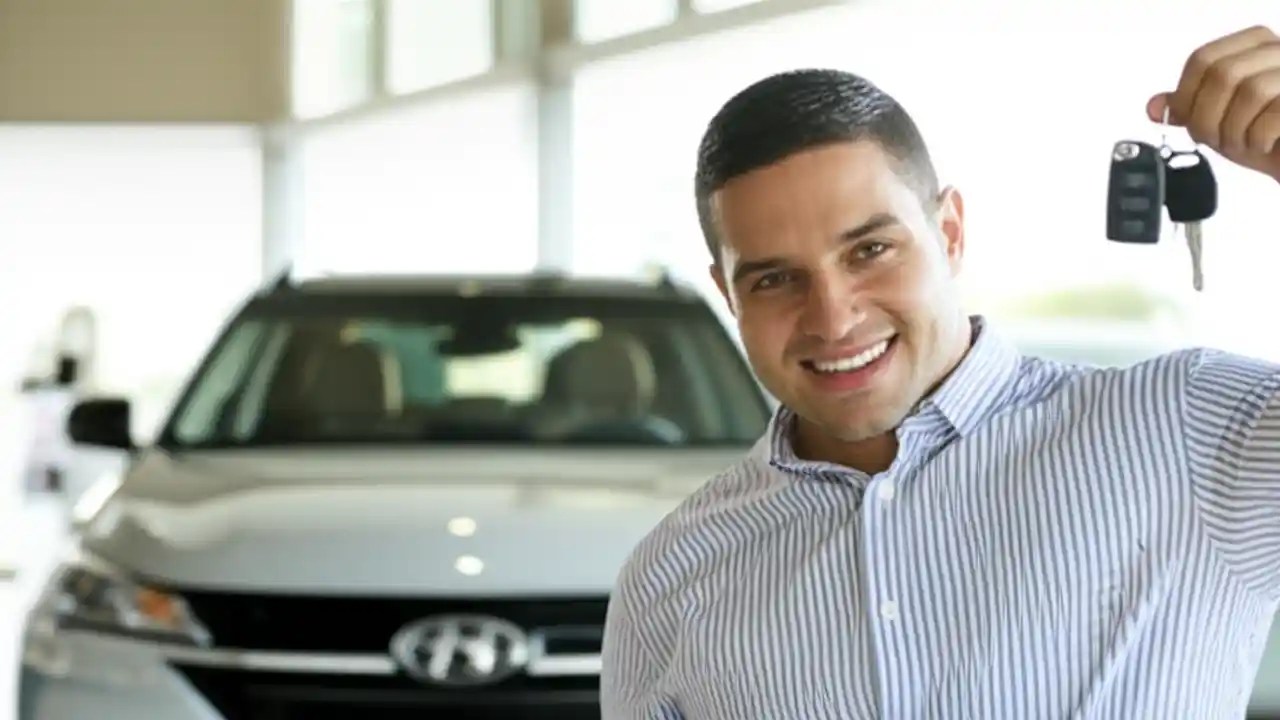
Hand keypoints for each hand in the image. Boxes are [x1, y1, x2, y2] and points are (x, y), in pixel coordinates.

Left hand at [1147, 25, 1279, 182]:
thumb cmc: (1263, 134)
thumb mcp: (1218, 120)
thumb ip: (1189, 109)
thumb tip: (1154, 107)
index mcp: (1252, 46)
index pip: (1202, 59)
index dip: (1185, 97)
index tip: (1188, 120)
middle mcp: (1278, 51)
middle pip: (1222, 74)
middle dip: (1207, 118)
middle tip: (1213, 139)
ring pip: (1251, 91)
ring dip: (1234, 131)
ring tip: (1241, 143)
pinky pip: (1275, 114)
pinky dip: (1259, 139)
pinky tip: (1262, 145)